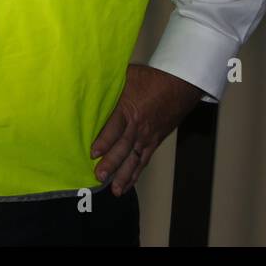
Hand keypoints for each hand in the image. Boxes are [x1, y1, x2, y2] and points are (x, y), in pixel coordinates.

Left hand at [90, 64, 205, 195]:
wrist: (180, 84)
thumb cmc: (150, 78)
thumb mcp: (126, 76)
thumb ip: (108, 85)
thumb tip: (86, 84)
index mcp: (129, 109)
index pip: (114, 128)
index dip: (104, 141)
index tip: (93, 153)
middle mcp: (139, 127)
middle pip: (124, 147)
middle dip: (111, 163)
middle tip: (99, 176)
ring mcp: (148, 136)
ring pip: (134, 158)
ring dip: (124, 174)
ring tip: (114, 189)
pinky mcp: (155, 141)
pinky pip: (144, 160)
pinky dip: (136, 173)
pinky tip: (127, 184)